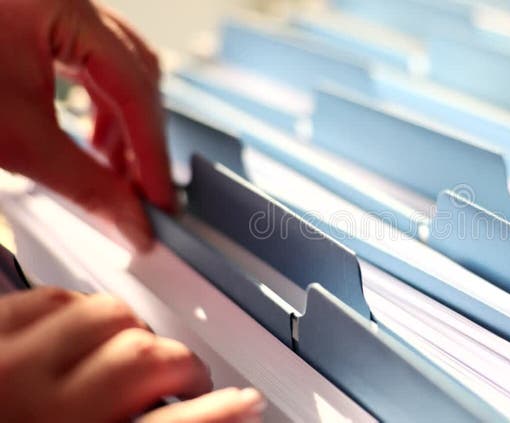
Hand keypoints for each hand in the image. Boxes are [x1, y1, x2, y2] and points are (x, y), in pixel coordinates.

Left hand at [0, 0, 175, 249]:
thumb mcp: (12, 138)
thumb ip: (83, 184)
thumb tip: (130, 220)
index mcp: (63, 9)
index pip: (134, 86)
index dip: (153, 151)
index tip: (160, 201)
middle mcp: (68, 1)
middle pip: (138, 73)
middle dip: (144, 139)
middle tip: (144, 194)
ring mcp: (56, 9)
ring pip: (120, 70)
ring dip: (125, 126)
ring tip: (117, 174)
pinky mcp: (41, 23)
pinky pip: (92, 65)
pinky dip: (101, 109)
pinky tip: (94, 142)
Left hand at [0, 287, 265, 421]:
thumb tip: (220, 410)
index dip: (211, 411)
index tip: (243, 401)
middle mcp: (29, 401)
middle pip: (143, 355)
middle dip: (175, 366)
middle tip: (180, 380)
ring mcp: (2, 359)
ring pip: (107, 314)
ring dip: (127, 334)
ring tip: (118, 360)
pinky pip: (54, 297)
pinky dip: (77, 313)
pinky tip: (74, 338)